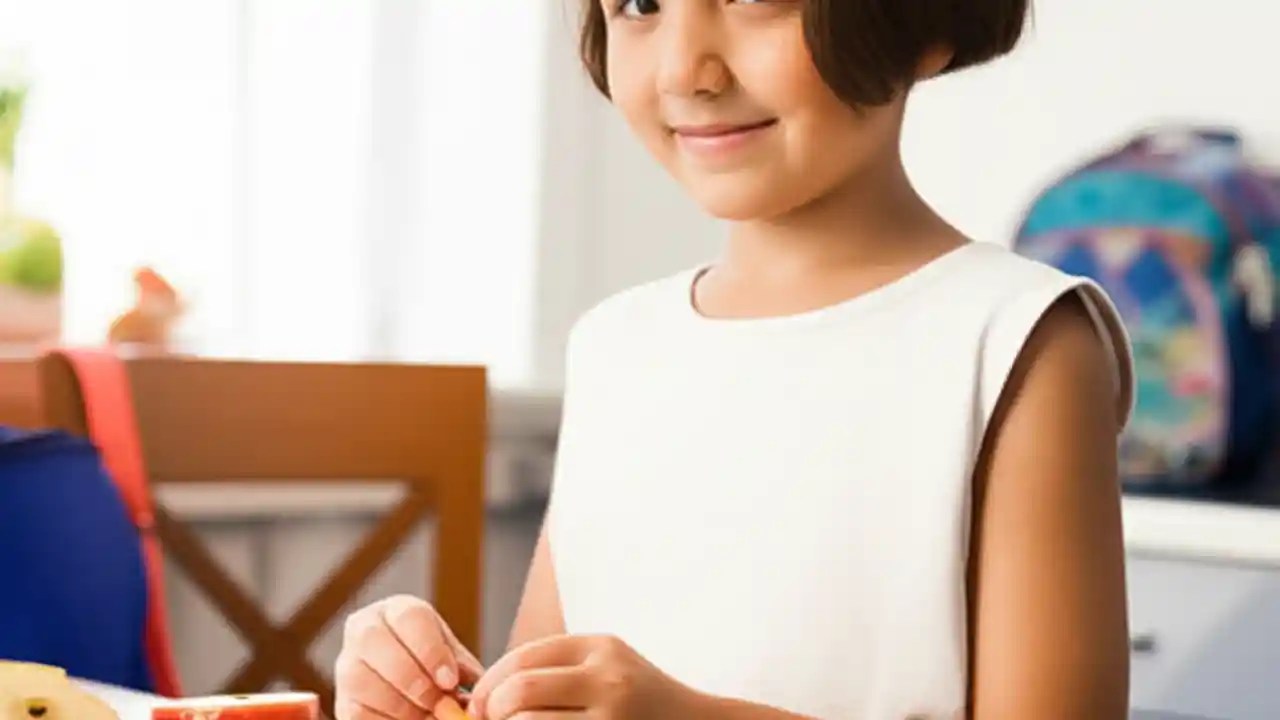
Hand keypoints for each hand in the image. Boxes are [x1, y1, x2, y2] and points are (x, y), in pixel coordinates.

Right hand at [335, 595, 484, 718]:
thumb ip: (460, 665)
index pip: (409, 617)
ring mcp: (347, 663)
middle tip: (438, 702)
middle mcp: (364, 628)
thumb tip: (475, 683)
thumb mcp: (450, 655)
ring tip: (425, 715)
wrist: (406, 681)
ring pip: (360, 678)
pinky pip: (354, 710)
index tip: (450, 680)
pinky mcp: (341, 698)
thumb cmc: (433, 664)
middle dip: (411, 679)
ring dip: (398, 703)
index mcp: (397, 610)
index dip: (430, 651)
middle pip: (374, 641)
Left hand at [466, 634, 704, 719]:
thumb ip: (557, 668)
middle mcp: (608, 678)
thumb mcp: (605, 666)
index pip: (523, 658)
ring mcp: (613, 717)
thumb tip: (484, 694)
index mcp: (600, 648)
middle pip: (521, 690)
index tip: (477, 704)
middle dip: (491, 711)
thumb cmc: (638, 700)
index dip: (489, 683)